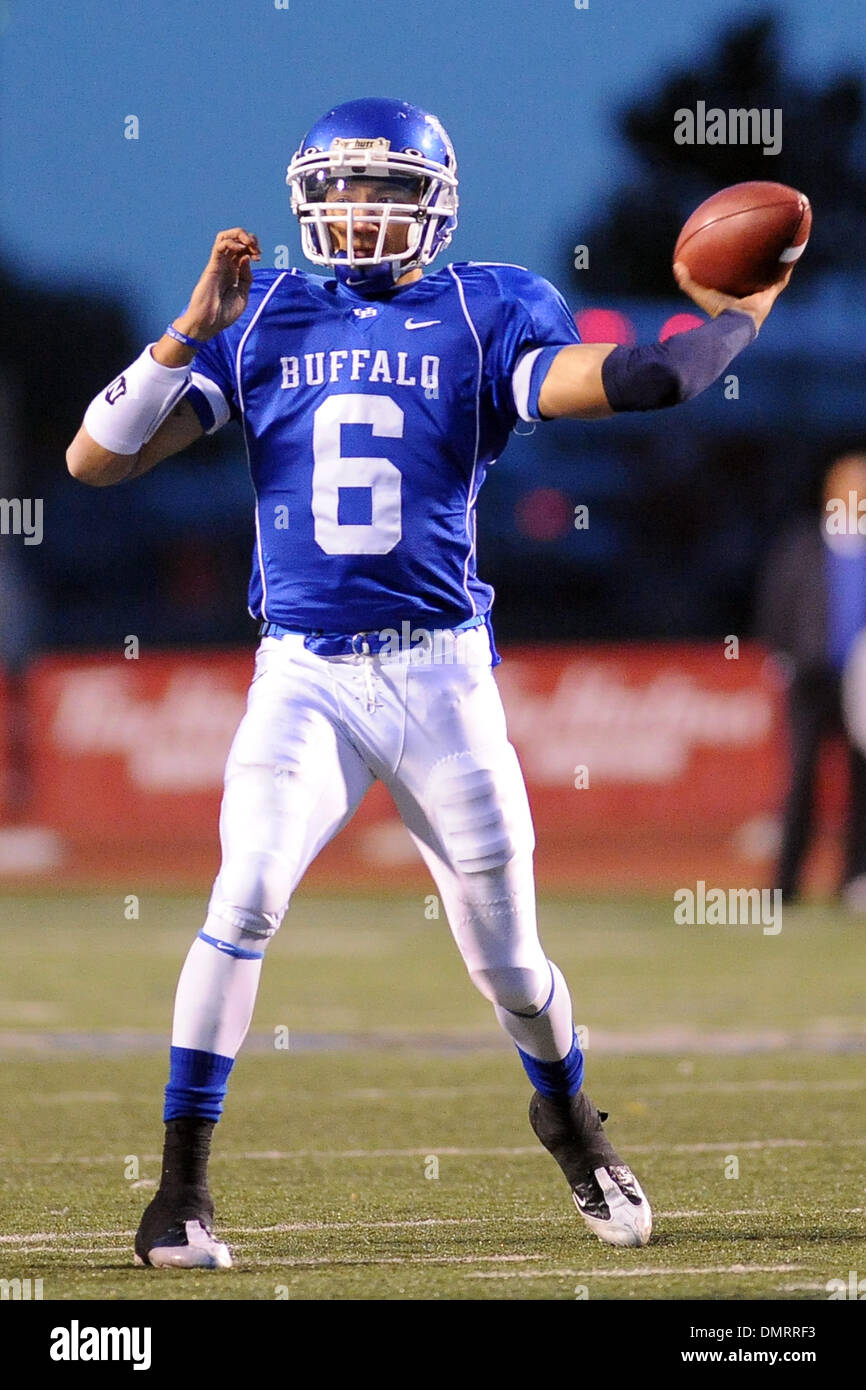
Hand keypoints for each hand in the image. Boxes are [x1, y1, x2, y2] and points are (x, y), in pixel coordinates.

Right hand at [176, 227, 261, 340]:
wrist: (209, 323)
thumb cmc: (224, 314)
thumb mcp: (243, 295)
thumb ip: (246, 277)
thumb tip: (247, 258)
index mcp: (234, 272)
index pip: (243, 250)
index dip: (253, 248)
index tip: (259, 256)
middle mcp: (226, 265)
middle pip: (236, 240)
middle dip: (249, 239)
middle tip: (257, 249)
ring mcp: (219, 264)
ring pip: (225, 237)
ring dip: (240, 235)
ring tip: (249, 244)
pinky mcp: (212, 265)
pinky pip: (220, 245)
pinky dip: (231, 242)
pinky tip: (241, 249)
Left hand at [673, 260, 793, 334]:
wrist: (737, 324)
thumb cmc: (719, 312)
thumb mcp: (701, 294)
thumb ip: (687, 282)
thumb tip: (675, 266)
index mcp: (736, 298)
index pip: (739, 282)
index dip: (741, 272)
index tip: (740, 260)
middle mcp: (751, 296)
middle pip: (757, 277)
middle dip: (759, 265)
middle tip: (761, 249)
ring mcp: (763, 295)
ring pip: (772, 275)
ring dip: (775, 262)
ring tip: (780, 244)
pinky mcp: (772, 293)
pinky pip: (782, 276)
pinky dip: (787, 264)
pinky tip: (791, 248)